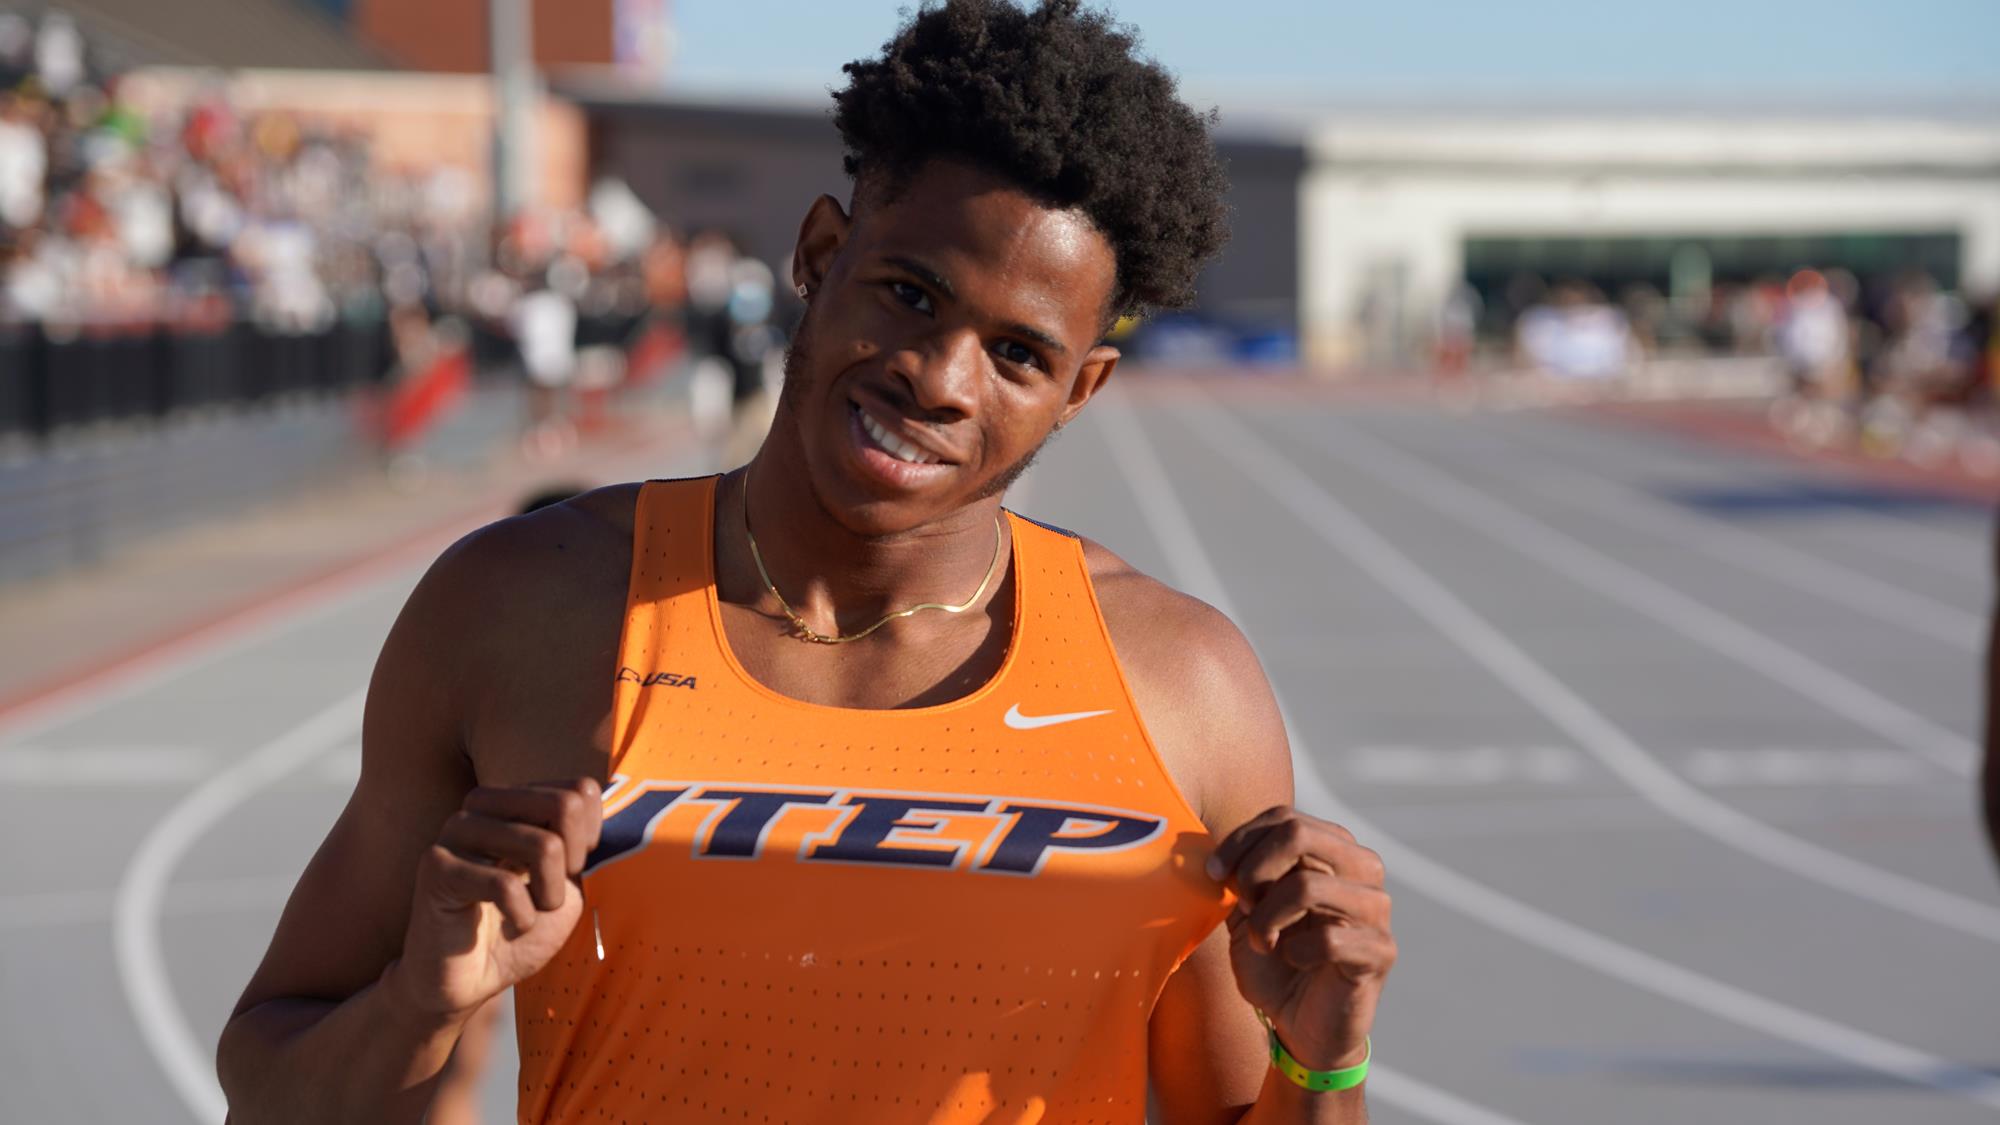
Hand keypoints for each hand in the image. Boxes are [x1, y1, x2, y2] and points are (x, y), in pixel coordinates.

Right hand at [391, 778, 602, 1021]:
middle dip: (573, 860)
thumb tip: (611, 806)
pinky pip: (505, 884)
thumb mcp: (567, 881)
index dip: (590, 838)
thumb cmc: (520, 928)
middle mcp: (483, 805)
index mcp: (516, 800)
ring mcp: (456, 831)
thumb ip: (583, 843)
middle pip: (564, 805)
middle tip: (550, 894)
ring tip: (529, 913)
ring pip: (543, 845)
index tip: (570, 871)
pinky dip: (523, 915)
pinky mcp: (436, 867)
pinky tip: (511, 924)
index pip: (580, 790)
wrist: (470, 981)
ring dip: (550, 894)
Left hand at [1206, 806, 1394, 1069]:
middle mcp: (1360, 868)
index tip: (1213, 874)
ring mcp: (1376, 908)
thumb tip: (1212, 849)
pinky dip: (1295, 953)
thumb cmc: (1275, 963)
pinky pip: (1329, 939)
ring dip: (1267, 918)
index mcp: (1330, 848)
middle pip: (1298, 833)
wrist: (1301, 1026)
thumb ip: (1236, 875)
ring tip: (1263, 942)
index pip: (1282, 817)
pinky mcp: (1381, 951)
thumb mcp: (1246, 912)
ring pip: (1307, 885)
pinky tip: (1295, 962)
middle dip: (1253, 870)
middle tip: (1242, 906)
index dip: (1239, 841)